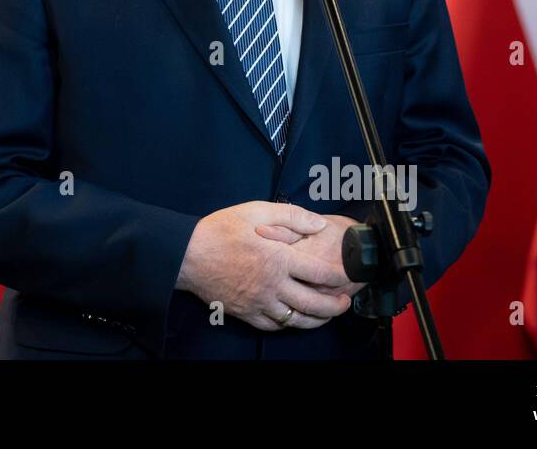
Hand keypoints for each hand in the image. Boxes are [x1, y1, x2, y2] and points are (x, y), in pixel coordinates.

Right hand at [176, 201, 353, 331]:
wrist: (188, 255)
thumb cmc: (220, 230)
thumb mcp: (256, 211)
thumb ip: (292, 216)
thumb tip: (319, 224)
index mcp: (279, 259)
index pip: (321, 273)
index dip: (340, 276)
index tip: (349, 275)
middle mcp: (273, 285)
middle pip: (314, 304)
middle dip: (335, 306)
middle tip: (343, 302)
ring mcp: (260, 302)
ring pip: (296, 320)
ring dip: (316, 320)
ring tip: (325, 314)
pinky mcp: (246, 313)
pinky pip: (274, 325)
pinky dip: (288, 324)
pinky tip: (293, 318)